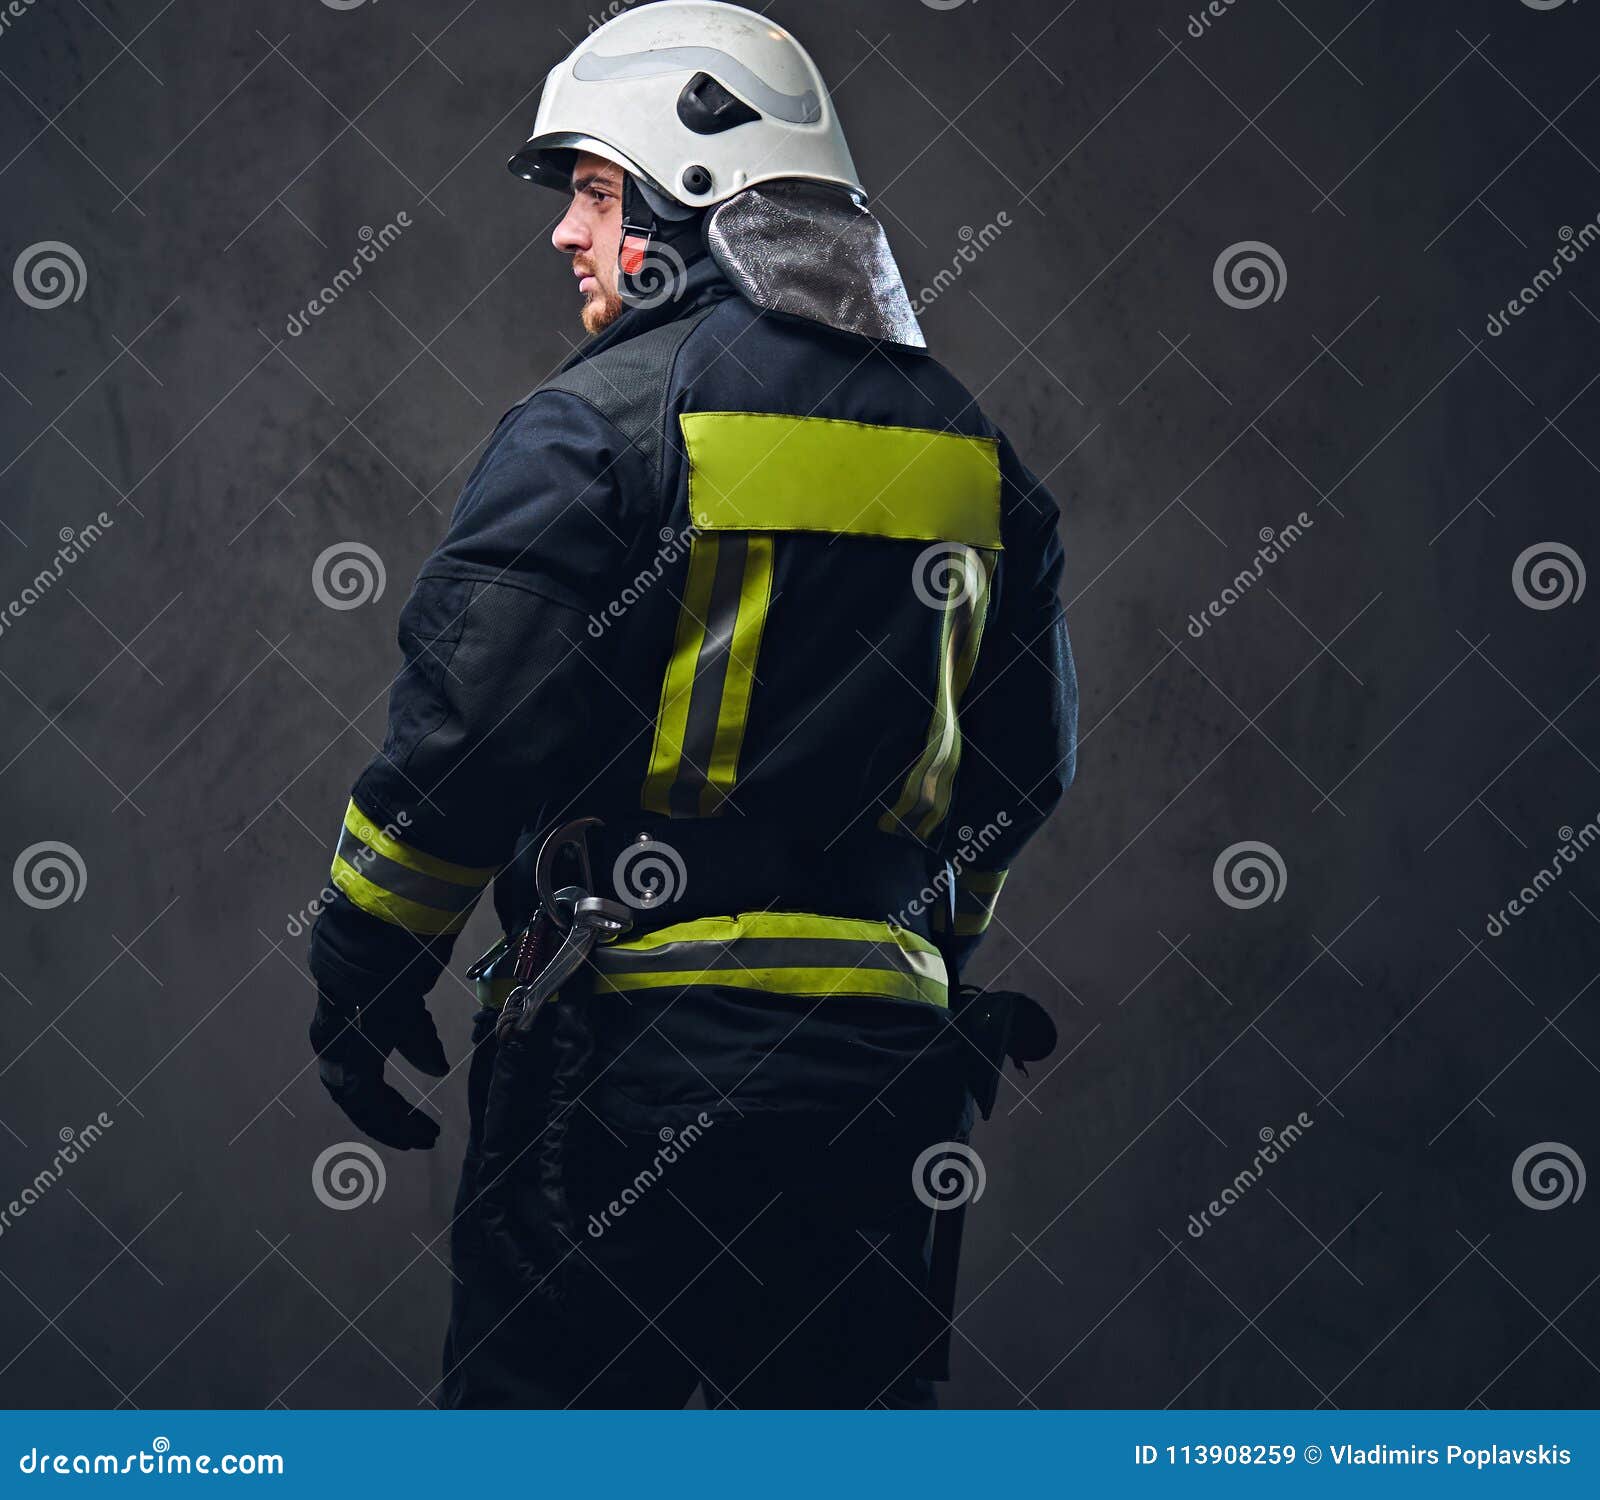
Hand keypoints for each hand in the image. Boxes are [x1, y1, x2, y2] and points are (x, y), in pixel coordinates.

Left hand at [309, 990, 448, 1149]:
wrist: (375, 960)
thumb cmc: (391, 980)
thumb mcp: (410, 1017)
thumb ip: (419, 1045)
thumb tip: (437, 1069)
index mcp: (345, 1042)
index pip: (363, 1086)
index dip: (389, 1108)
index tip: (416, 1123)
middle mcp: (334, 1055)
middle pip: (360, 1102)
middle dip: (391, 1122)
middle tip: (419, 1138)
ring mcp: (338, 1061)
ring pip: (362, 1108)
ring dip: (391, 1126)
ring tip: (419, 1139)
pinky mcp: (348, 1065)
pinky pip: (366, 1104)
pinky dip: (388, 1120)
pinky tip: (411, 1131)